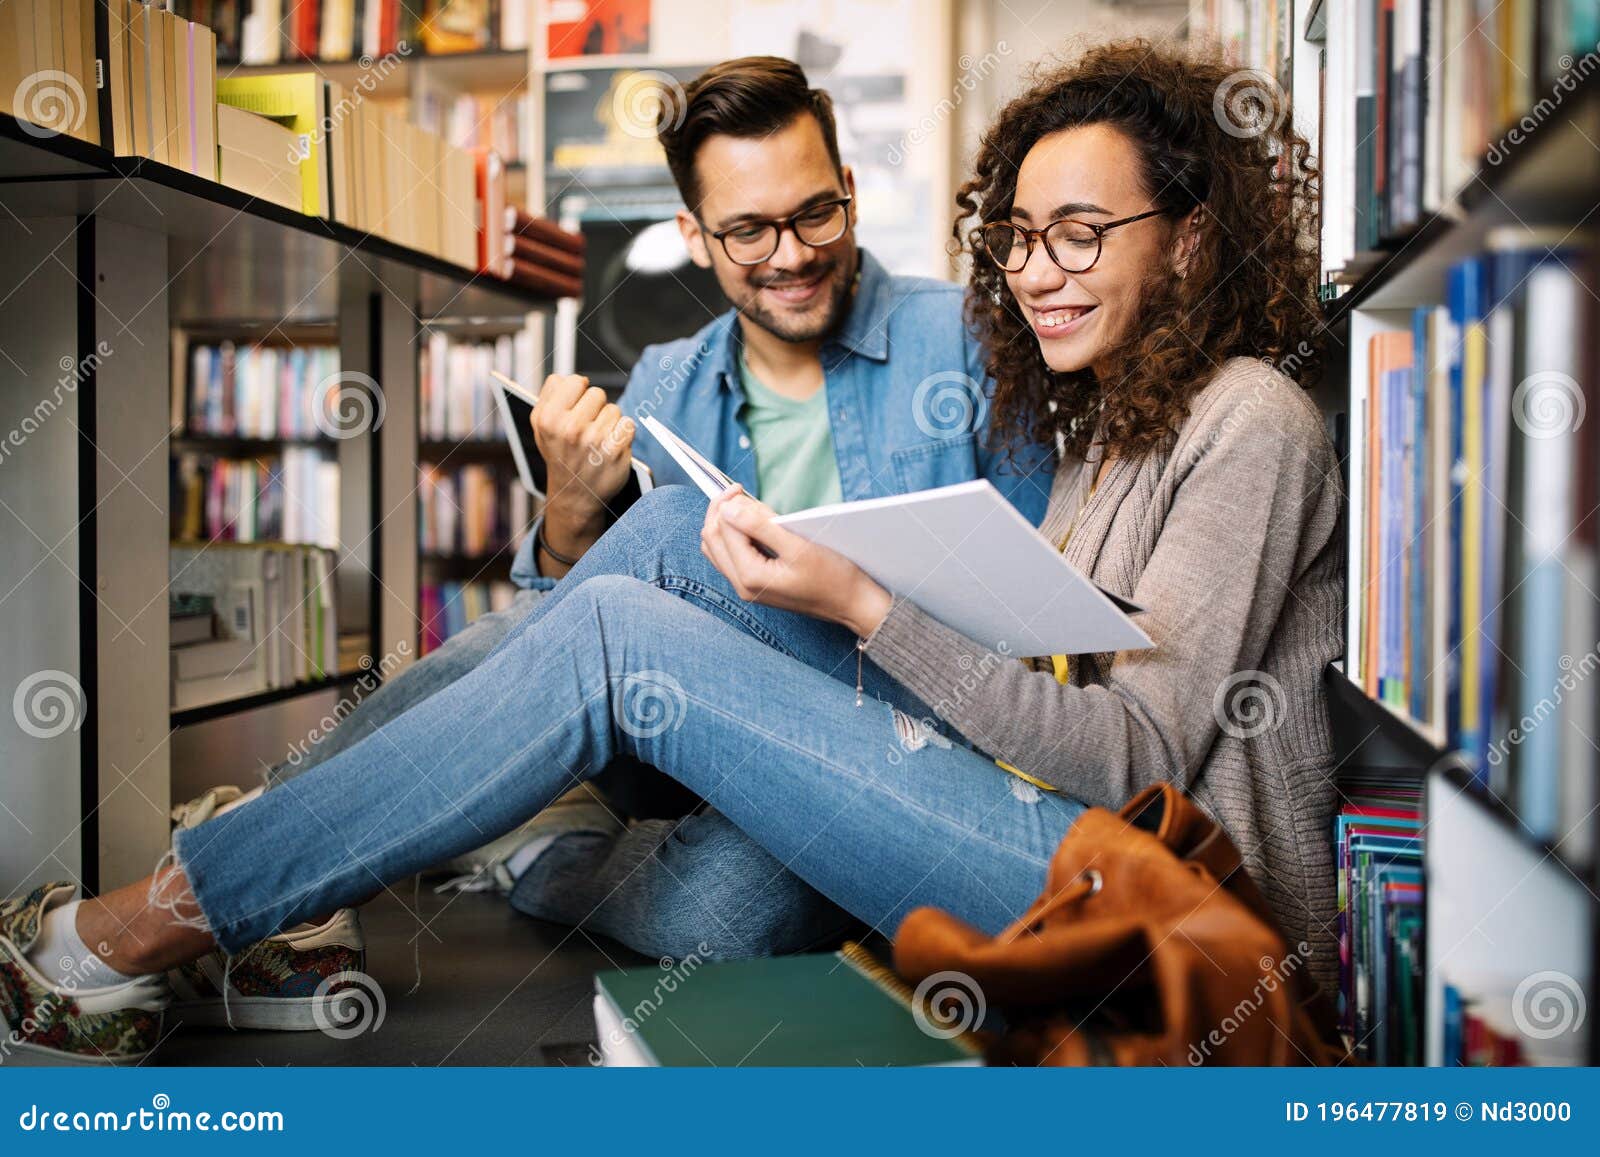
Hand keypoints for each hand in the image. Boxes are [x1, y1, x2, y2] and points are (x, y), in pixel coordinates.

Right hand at [531, 374, 634, 568]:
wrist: (575, 495)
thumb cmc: (560, 455)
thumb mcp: (540, 427)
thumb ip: (549, 396)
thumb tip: (568, 378)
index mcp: (549, 418)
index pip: (575, 381)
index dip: (579, 392)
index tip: (577, 407)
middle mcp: (570, 428)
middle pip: (597, 394)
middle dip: (595, 408)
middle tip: (587, 429)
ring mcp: (594, 440)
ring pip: (614, 409)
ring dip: (610, 423)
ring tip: (598, 441)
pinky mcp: (615, 450)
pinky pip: (628, 424)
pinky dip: (623, 434)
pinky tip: (612, 447)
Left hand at [699, 486, 891, 636]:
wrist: (852, 604)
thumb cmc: (833, 576)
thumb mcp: (799, 545)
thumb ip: (760, 526)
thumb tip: (728, 508)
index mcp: (750, 576)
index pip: (722, 529)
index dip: (727, 503)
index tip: (741, 487)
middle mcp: (742, 585)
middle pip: (711, 539)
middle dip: (720, 511)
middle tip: (739, 492)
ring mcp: (746, 588)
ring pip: (717, 548)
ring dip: (725, 524)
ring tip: (747, 508)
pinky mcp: (755, 585)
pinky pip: (730, 557)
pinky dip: (735, 537)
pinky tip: (752, 527)